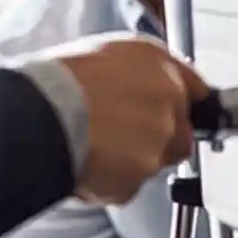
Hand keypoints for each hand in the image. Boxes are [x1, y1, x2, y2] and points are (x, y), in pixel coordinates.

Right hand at [51, 32, 207, 203]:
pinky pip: (127, 185)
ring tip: (95, 145)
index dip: (180, 105)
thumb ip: (141, 70)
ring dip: (131, 160)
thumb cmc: (62, 79)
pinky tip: (87, 161)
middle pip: (181, 134)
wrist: (42, 113)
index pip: (196, 92)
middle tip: (122, 135)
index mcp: (162, 68)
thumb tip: (147, 83)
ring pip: (153, 162)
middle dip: (159, 140)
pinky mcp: (137, 177)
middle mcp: (168, 104)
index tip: (175, 113)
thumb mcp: (109, 51)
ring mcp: (156, 143)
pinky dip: (109, 181)